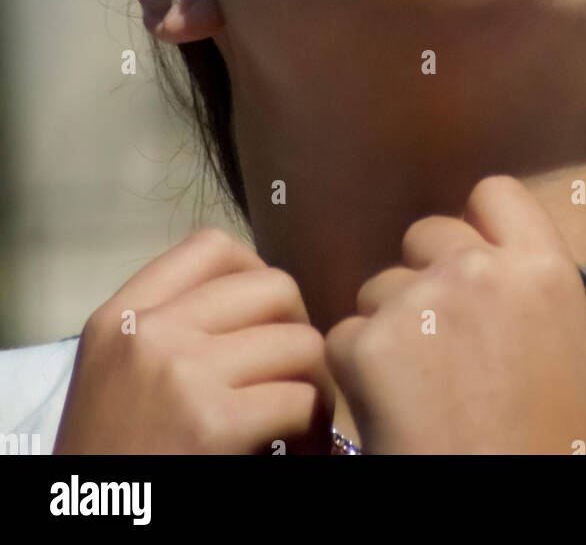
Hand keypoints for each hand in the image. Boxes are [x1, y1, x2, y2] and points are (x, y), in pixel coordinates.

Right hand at [53, 228, 336, 454]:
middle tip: (294, 372)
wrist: (91, 528)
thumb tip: (254, 294)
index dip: (256, 272)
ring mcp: (181, 373)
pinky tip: (298, 449)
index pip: (210, 246)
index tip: (265, 316)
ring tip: (302, 417)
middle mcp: (147, 332)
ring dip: (316, 383)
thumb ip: (166, 326)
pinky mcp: (213, 424)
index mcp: (119, 317)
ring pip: (301, 343)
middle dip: (299, 327)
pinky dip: (314, 430)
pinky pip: (302, 400)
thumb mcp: (114, 372)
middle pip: (272, 286)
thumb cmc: (110, 457)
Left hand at [324, 175, 585, 454]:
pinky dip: (361, 364)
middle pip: (430, 233)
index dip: (484, 226)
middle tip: (452, 342)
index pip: (493, 193)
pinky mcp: (367, 342)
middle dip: (433, 274)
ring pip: (384, 282)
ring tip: (424, 382)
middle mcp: (475, 269)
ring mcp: (416, 302)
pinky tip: (393, 405)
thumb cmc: (567, 456)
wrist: (501, 521)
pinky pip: (349, 330)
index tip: (485, 270)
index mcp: (541, 270)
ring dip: (395, 320)